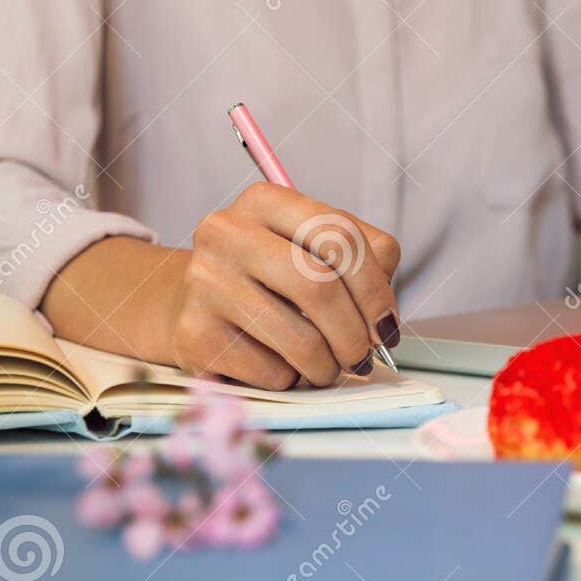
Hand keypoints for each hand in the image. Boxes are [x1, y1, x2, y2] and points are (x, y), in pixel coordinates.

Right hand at [171, 183, 401, 389]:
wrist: (194, 300)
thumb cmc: (269, 274)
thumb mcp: (313, 247)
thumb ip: (364, 259)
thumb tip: (384, 317)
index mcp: (265, 201)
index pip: (340, 236)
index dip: (375, 289)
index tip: (386, 324)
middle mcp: (228, 232)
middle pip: (320, 287)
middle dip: (354, 334)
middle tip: (362, 357)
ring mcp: (206, 282)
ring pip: (300, 339)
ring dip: (327, 365)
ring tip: (326, 366)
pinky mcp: (194, 333)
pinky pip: (270, 372)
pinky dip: (291, 379)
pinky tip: (281, 365)